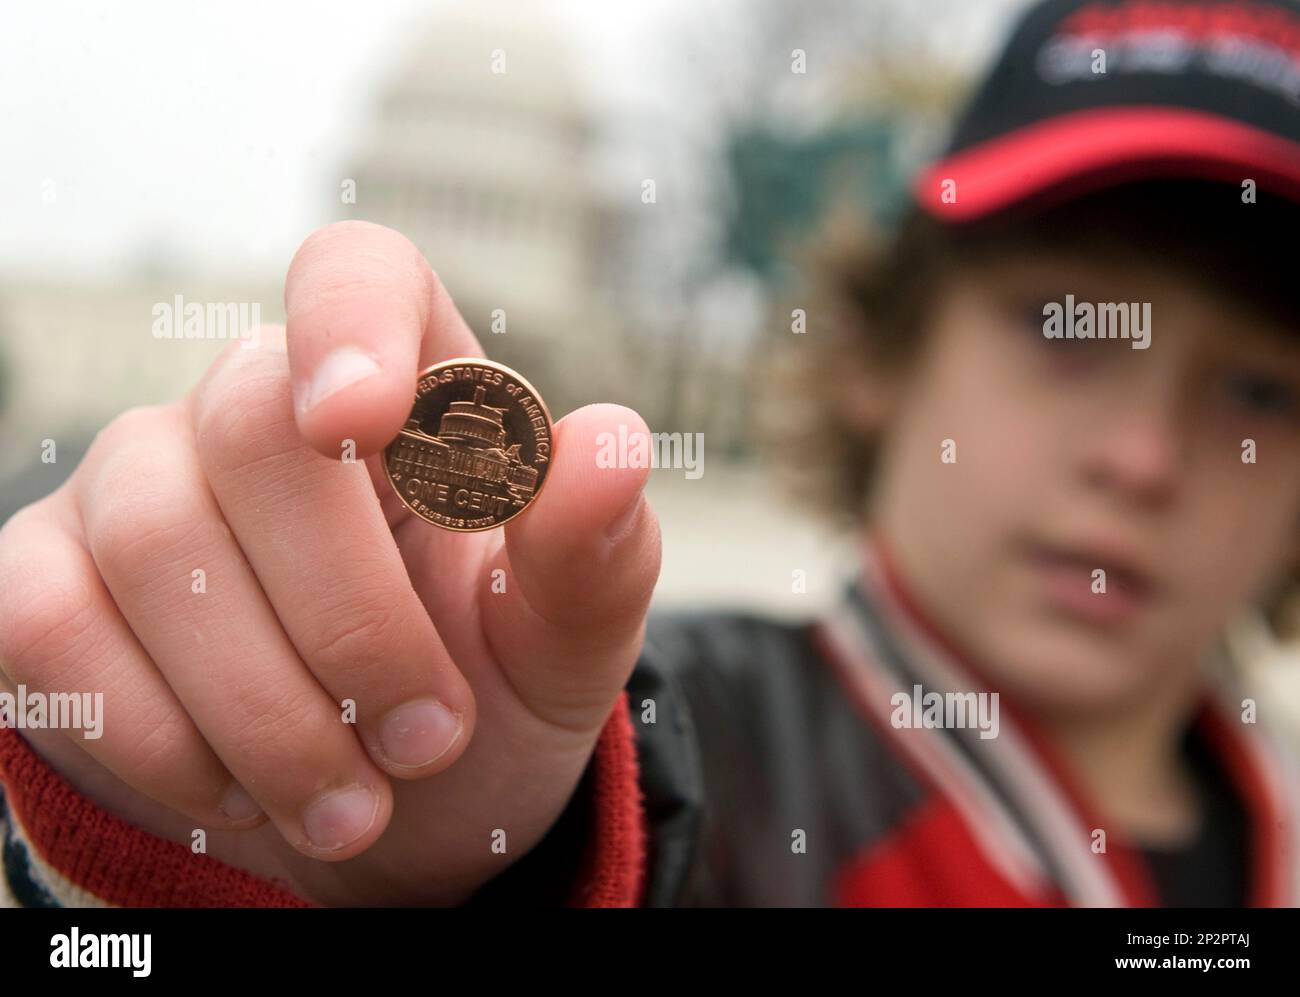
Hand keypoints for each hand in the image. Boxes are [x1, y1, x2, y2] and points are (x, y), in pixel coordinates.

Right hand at [0, 221, 661, 904]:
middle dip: (352, 620)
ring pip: (160, 543)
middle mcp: (252, 415)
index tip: (365, 421)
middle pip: (254, 426)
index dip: (350, 321)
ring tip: (353, 803)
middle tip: (427, 740)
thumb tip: (612, 445)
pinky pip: (50, 625)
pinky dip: (161, 740)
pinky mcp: (48, 584)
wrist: (379, 823)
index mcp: (405, 396)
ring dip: (270, 712)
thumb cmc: (477, 701)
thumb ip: (593, 552)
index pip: (356, 273)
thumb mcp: (560, 647)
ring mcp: (137, 492)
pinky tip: (239, 790)